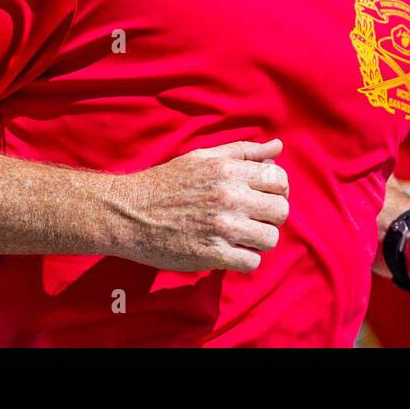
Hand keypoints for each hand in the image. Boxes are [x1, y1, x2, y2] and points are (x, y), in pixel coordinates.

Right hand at [111, 139, 289, 273]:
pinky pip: (251, 262)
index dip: (277, 189)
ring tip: (241, 236)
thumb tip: (278, 146)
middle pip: (281, 211)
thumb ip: (243, 152)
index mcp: (228, 170)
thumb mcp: (203, 158)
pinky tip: (230, 251)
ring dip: (259, 240)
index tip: (264, 196)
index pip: (279, 179)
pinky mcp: (213, 254)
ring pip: (270, 239)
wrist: (128, 213)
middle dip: (271, 215)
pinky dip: (245, 260)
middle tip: (253, 218)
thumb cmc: (166, 182)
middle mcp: (229, 197)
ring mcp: (222, 227)